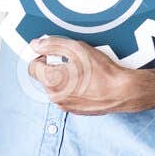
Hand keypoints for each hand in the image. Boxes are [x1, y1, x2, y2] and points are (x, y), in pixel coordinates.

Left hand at [26, 38, 149, 113]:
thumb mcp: (75, 48)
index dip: (41, 57)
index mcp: (50, 81)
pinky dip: (72, 89)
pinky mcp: (74, 111)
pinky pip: (67, 96)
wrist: (122, 91)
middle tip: (72, 61)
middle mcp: (54, 96)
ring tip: (82, 72)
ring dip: (63, 79)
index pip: (32, 67)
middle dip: (54, 68)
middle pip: (44, 77)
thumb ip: (52, 44)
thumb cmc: (101, 70)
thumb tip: (35, 44)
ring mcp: (64, 106)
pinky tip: (87, 82)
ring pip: (56, 88)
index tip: (52, 53)